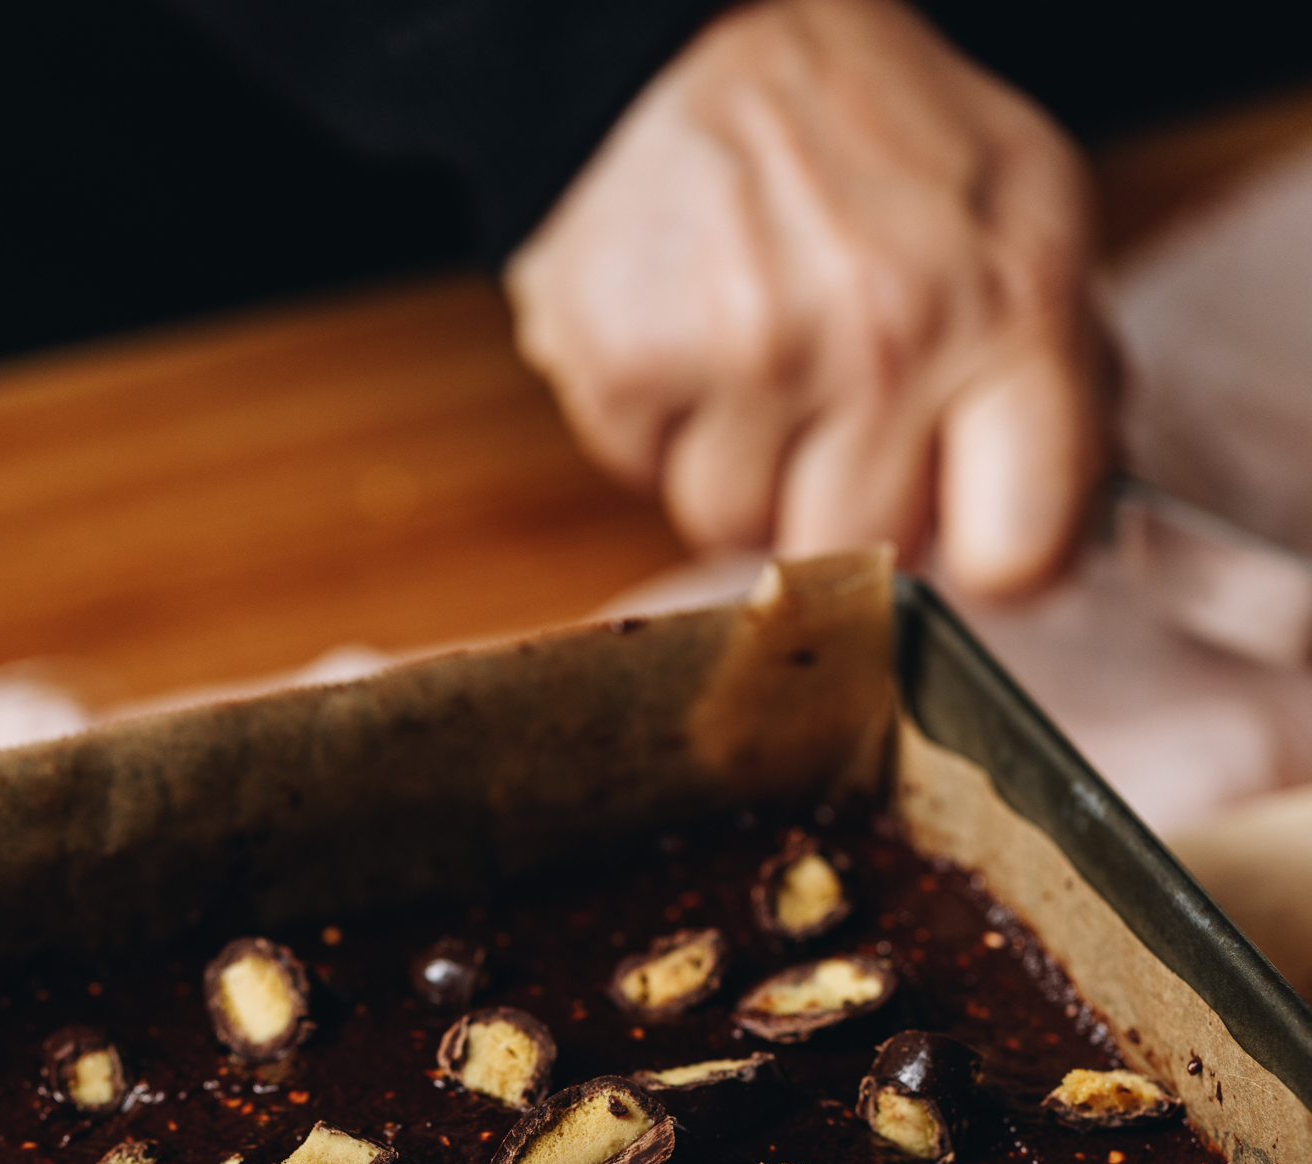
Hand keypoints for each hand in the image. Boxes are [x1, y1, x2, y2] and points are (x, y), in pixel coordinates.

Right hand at [504, 0, 1113, 596]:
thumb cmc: (867, 126)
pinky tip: (680, 336)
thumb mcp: (1019, 205)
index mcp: (1012, 304)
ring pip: (740, 532)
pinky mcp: (631, 361)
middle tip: (831, 407)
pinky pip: (645, 476)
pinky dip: (655, 425)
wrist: (686, 26)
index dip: (987, 562)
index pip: (1020, 555)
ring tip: (749, 357)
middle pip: (865, 564)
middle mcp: (890, 334)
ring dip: (739, 469)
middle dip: (843, 505)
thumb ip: (1066, 367)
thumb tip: (1078, 518)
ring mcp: (754, 352)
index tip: (964, 532)